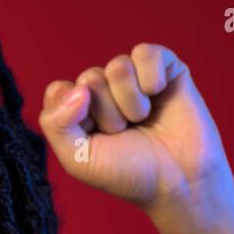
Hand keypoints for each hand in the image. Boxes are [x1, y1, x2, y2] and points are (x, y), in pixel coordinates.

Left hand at [37, 43, 233, 217]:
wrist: (178, 180)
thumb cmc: (127, 173)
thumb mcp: (77, 159)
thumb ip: (55, 124)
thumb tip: (78, 88)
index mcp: (79, 111)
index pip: (58, 90)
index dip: (74, 115)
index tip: (93, 137)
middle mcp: (104, 91)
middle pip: (89, 78)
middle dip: (107, 113)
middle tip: (125, 132)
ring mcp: (134, 79)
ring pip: (118, 66)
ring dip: (130, 102)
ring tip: (142, 120)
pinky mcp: (165, 68)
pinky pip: (145, 52)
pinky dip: (151, 78)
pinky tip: (159, 95)